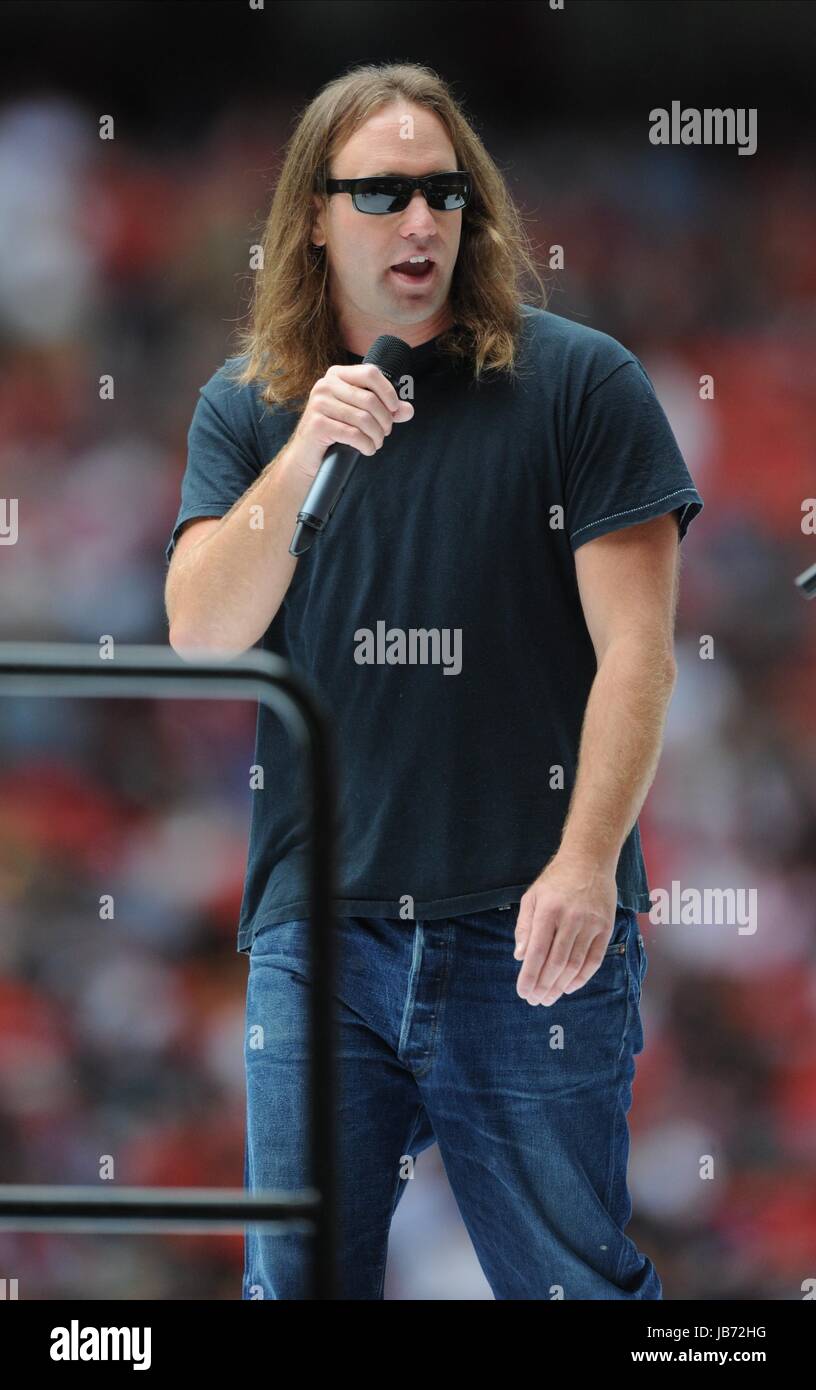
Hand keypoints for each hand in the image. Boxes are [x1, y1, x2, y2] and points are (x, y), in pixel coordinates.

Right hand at [289, 363, 413, 475]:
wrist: (307, 454)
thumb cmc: (336, 430)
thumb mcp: (361, 416)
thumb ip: (385, 410)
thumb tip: (408, 410)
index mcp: (337, 375)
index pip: (370, 373)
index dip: (388, 392)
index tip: (395, 409)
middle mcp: (325, 385)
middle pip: (370, 399)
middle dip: (385, 421)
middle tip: (385, 433)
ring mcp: (319, 404)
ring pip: (363, 419)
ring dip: (376, 436)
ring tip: (376, 443)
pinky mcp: (317, 424)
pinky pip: (353, 434)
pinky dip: (366, 445)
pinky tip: (367, 449)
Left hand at [513, 854, 617, 1005]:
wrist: (589, 861)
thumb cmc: (555, 881)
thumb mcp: (532, 897)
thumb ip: (524, 927)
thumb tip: (520, 957)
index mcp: (548, 910)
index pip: (537, 951)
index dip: (529, 975)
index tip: (523, 991)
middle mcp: (571, 918)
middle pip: (556, 963)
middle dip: (544, 986)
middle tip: (535, 1000)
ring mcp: (591, 924)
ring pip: (575, 965)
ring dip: (560, 986)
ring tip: (549, 998)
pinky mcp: (605, 927)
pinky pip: (594, 960)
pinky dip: (582, 977)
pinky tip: (569, 987)